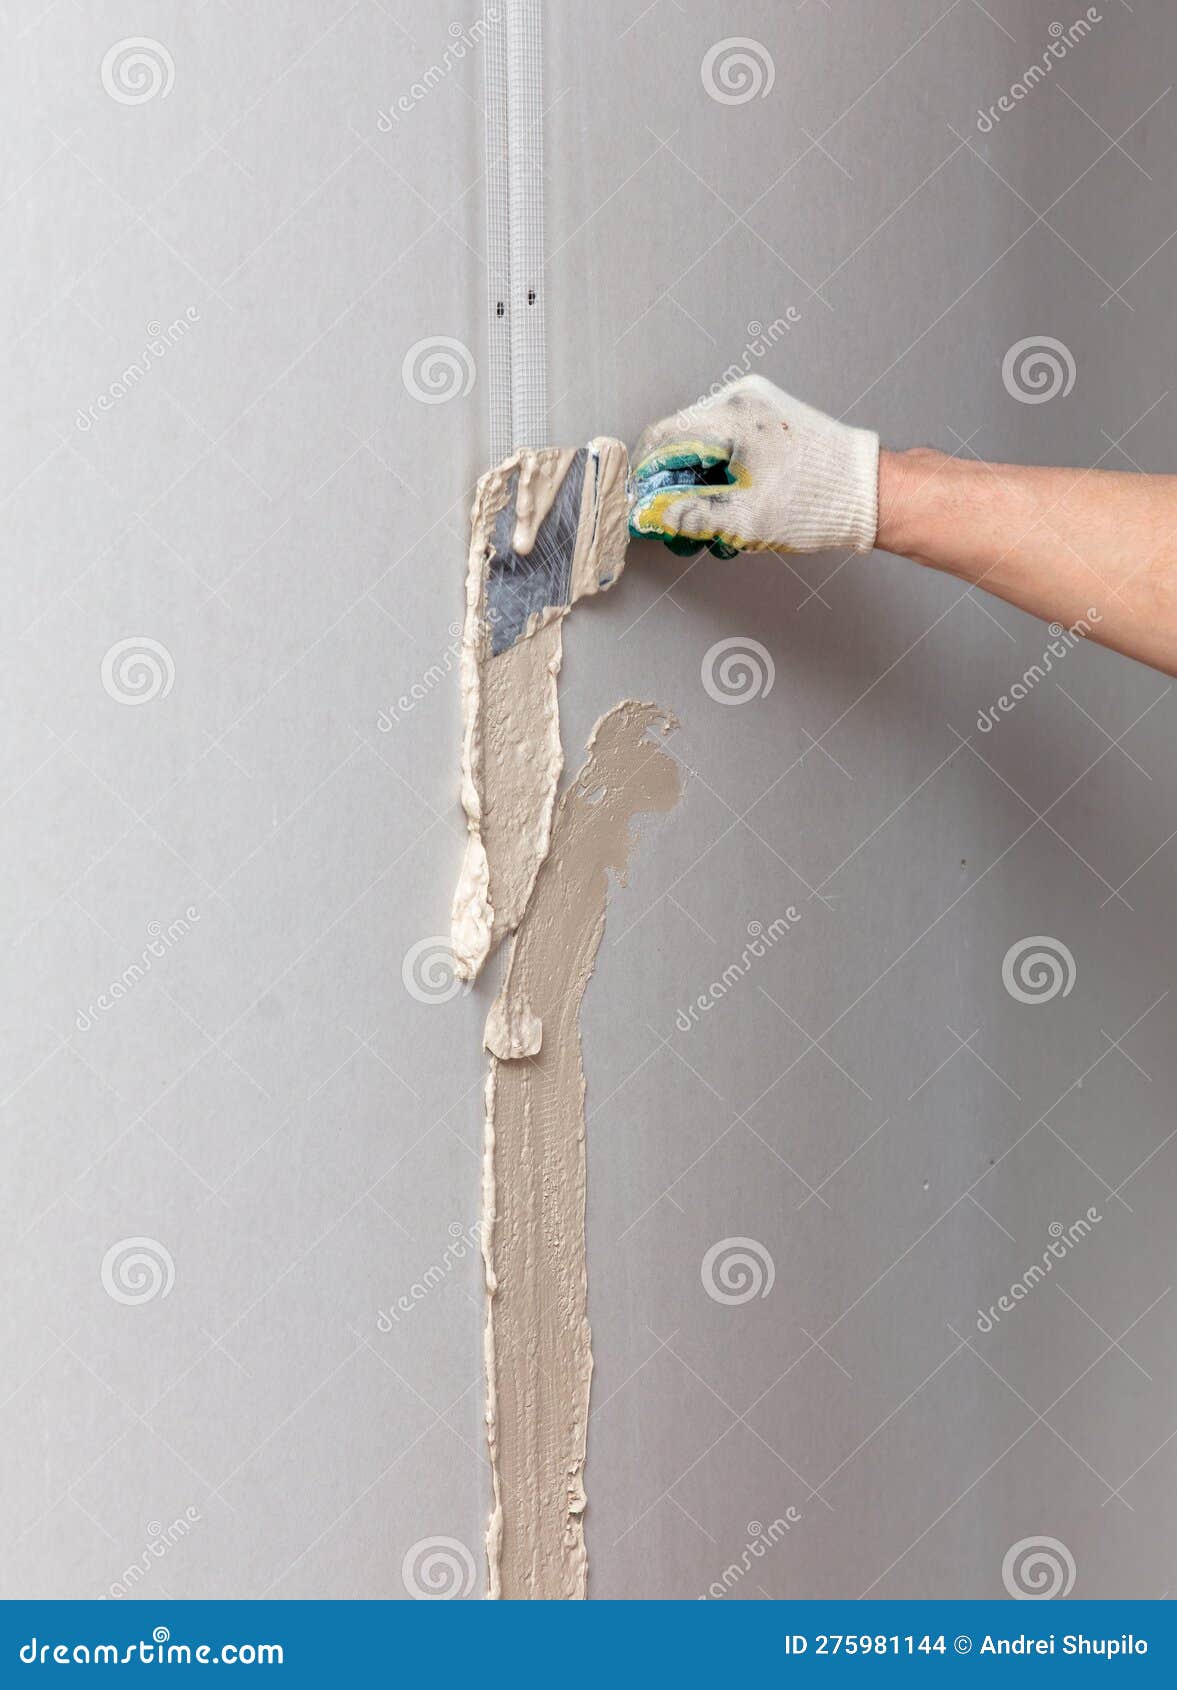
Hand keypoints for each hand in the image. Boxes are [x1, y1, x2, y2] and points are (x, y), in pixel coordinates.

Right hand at [628, 373, 878, 557]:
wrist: (868, 491)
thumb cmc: (816, 500)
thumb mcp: (742, 518)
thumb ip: (687, 516)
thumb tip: (652, 515)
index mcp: (730, 416)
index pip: (662, 438)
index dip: (646, 476)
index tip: (644, 505)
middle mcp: (741, 399)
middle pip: (682, 439)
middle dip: (674, 483)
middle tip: (674, 520)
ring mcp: (759, 405)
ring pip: (705, 442)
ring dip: (698, 481)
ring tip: (709, 520)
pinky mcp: (772, 416)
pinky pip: (729, 440)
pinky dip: (722, 470)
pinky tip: (731, 502)